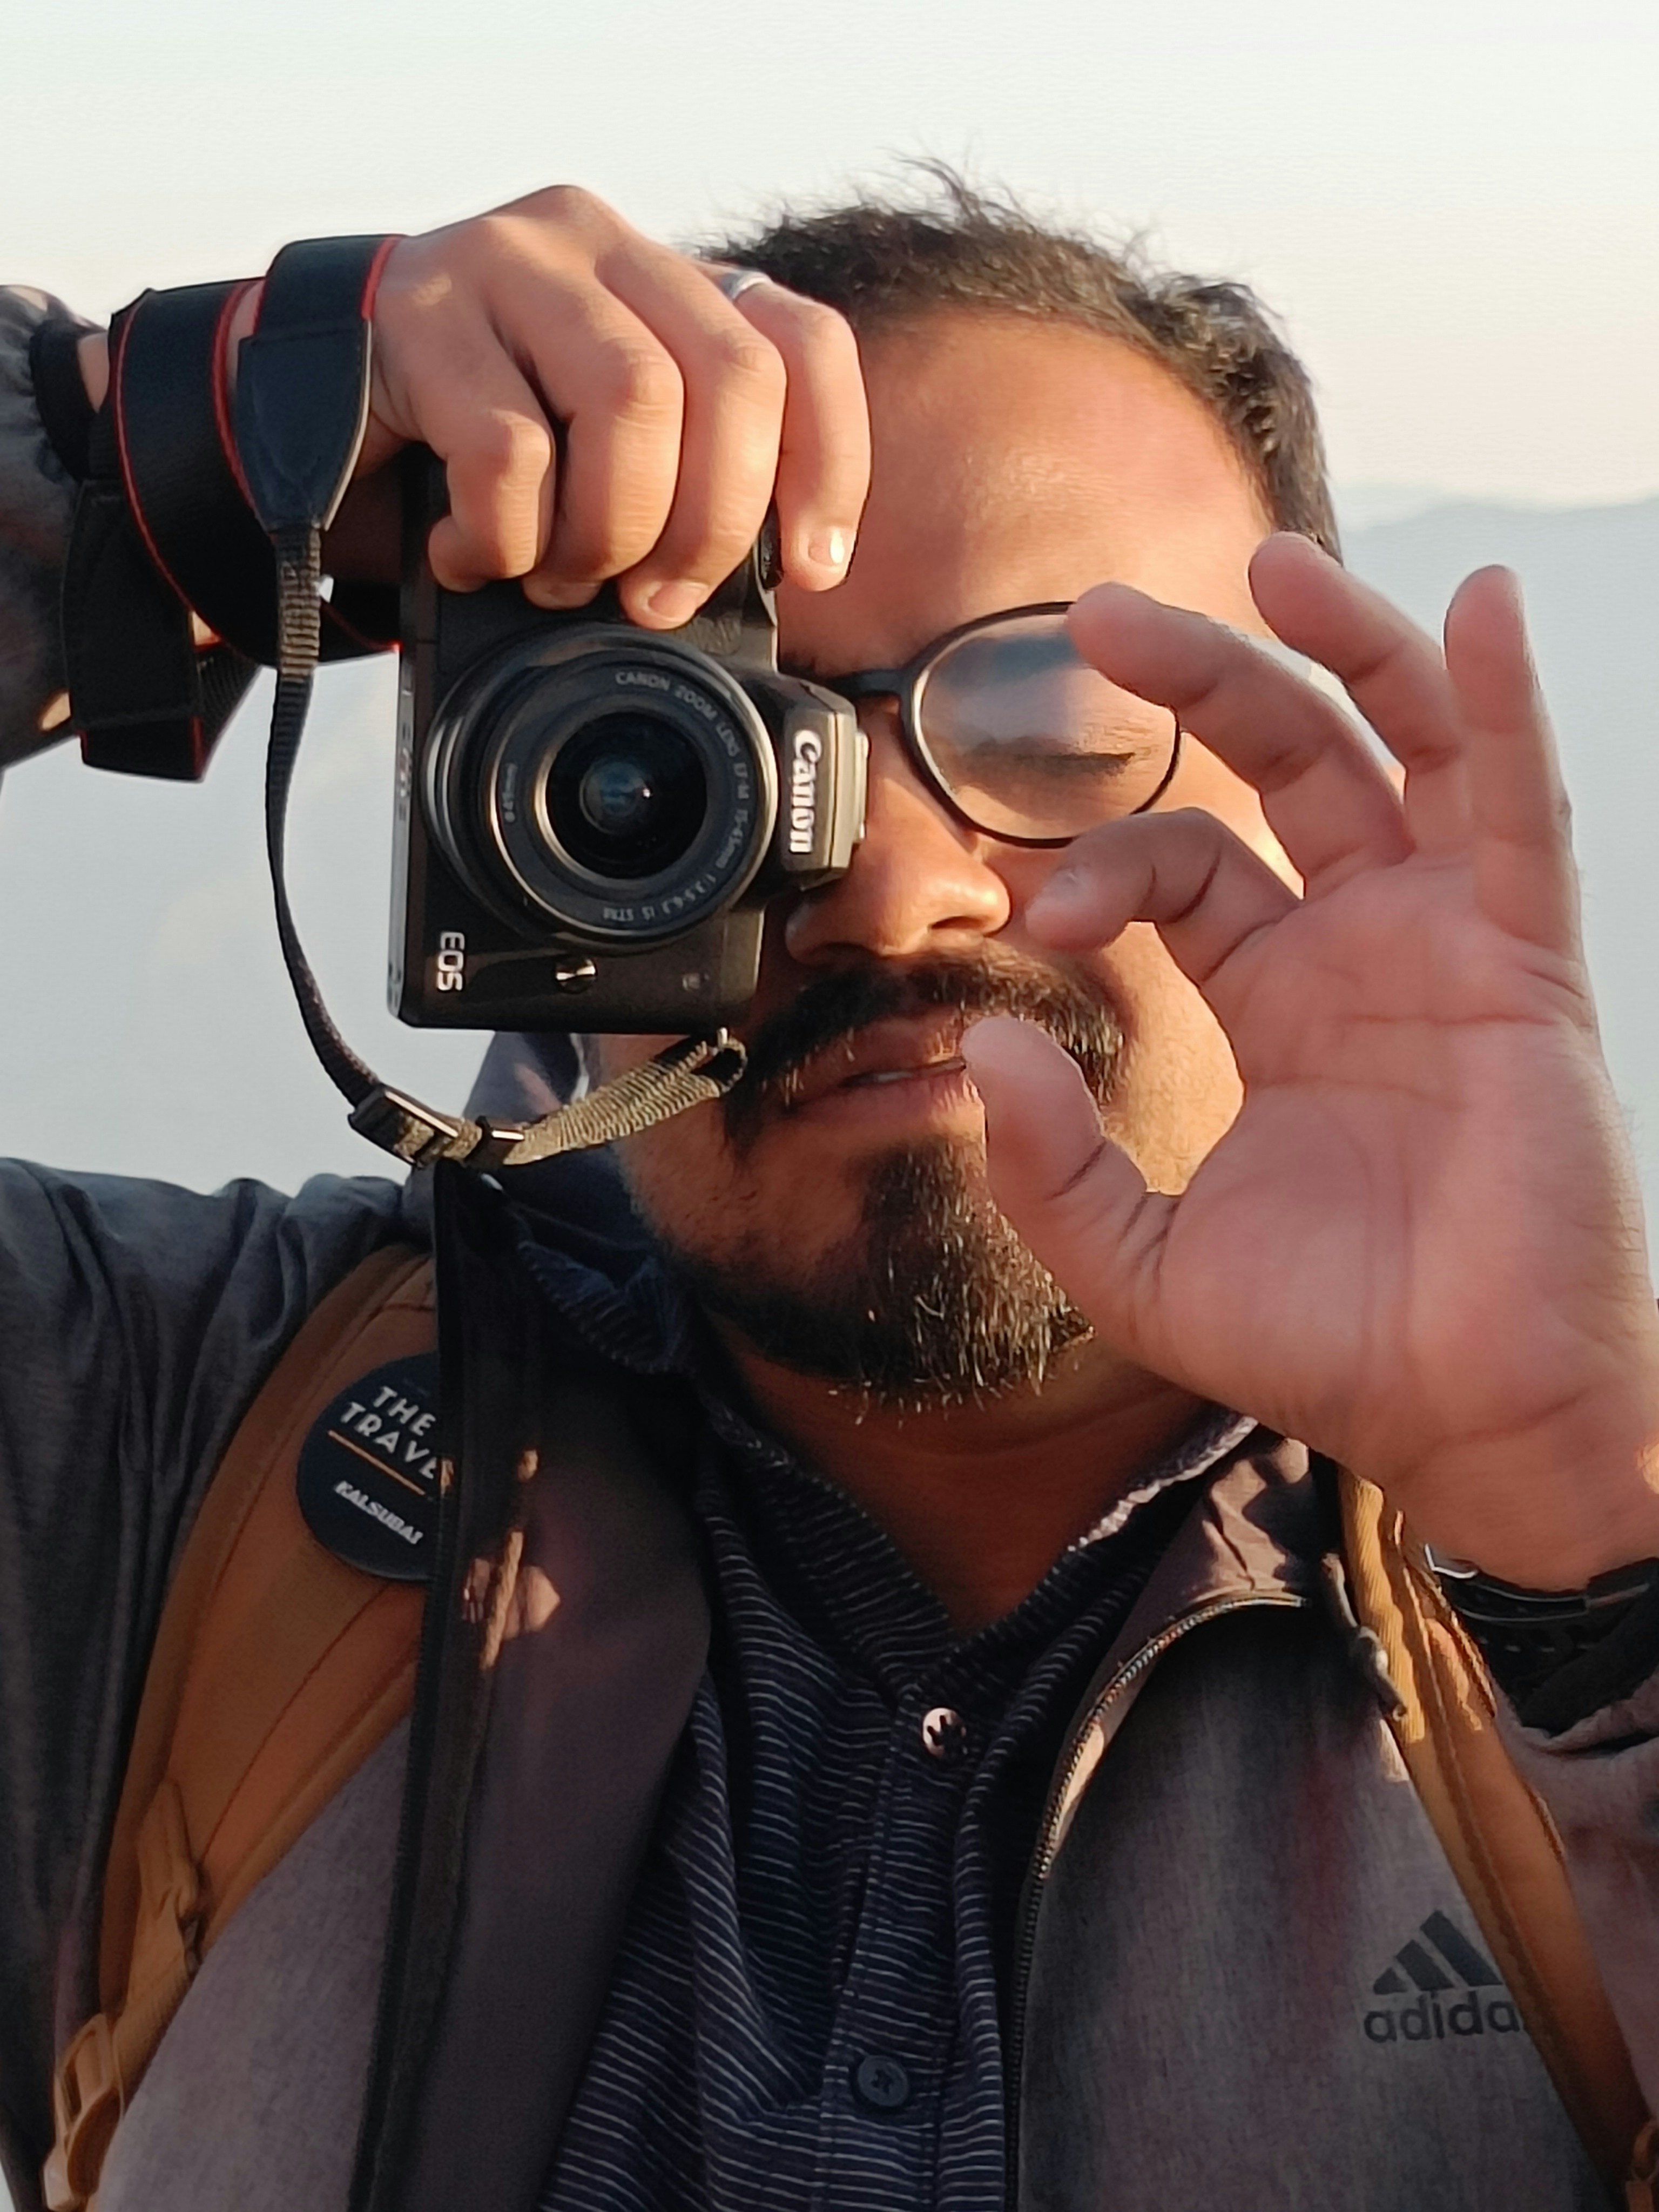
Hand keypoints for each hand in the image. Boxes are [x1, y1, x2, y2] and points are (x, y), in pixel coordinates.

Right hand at [356, 187, 868, 621]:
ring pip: (631, 402)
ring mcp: (509, 262)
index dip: (828, 465)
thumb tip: (773, 580)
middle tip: (653, 601)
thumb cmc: (473, 458)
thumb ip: (684, 476)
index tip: (810, 568)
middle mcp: (598, 244)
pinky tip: (468, 555)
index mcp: (666, 279)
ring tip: (553, 577)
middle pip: (727, 380)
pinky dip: (502, 537)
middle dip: (708, 525)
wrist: (301, 418)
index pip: (800, 343)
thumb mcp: (601, 456)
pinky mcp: (422, 310)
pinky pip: (509, 449)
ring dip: (605, 532)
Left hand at [962, 533, 1658, 1587]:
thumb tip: (982, 1040)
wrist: (1466, 1419)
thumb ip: (1047, 1163)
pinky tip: (1475, 606)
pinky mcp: (1527, 965)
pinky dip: (1501, 705)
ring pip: (1399, 751)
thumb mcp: (1137, 1265)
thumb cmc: (1327, 1346)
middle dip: (1199, 681)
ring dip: (1337, 648)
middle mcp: (1360, 951)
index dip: (1105, 859)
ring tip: (1262, 559)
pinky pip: (1521, 809)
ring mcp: (1448, 945)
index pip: (1184, 868)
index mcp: (1275, 1001)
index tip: (1040, 903)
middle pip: (1280, 769)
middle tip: (1099, 614)